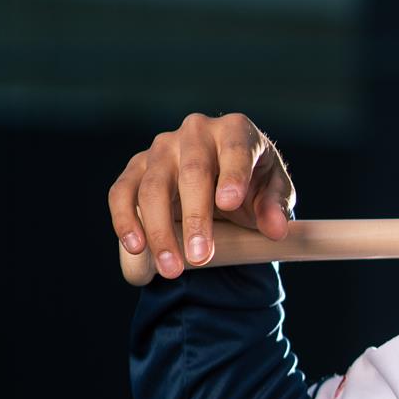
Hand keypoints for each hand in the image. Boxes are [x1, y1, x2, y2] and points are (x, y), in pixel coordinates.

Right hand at [108, 112, 295, 279]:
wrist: (224, 178)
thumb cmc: (253, 181)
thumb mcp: (274, 189)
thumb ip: (276, 206)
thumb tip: (276, 229)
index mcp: (235, 130)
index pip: (234, 149)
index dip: (232, 175)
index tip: (229, 204)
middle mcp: (196, 132)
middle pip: (192, 173)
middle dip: (196, 218)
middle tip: (201, 257)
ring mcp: (162, 148)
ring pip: (153, 187)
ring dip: (160, 230)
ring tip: (172, 267)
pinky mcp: (137, 167)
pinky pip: (122, 192)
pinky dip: (125, 220)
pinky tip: (136, 247)